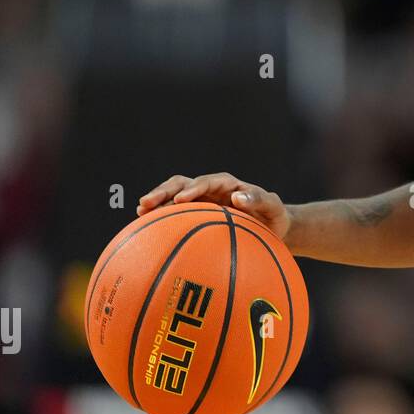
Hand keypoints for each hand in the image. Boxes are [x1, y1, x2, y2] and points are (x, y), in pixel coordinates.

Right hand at [137, 172, 292, 241]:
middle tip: (146, 204)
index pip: (206, 182)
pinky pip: (175, 215)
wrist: (271, 226)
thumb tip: (238, 197)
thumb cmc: (273, 216)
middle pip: (181, 184)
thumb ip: (261, 200)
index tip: (181, 200)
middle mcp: (210, 190)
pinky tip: (147, 231)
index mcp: (227, 185)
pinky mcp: (194, 216)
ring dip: (157, 203)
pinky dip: (161, 219)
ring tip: (140, 213)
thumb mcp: (273, 207)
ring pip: (173, 197)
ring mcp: (200, 202)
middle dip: (163, 192)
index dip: (193, 189)